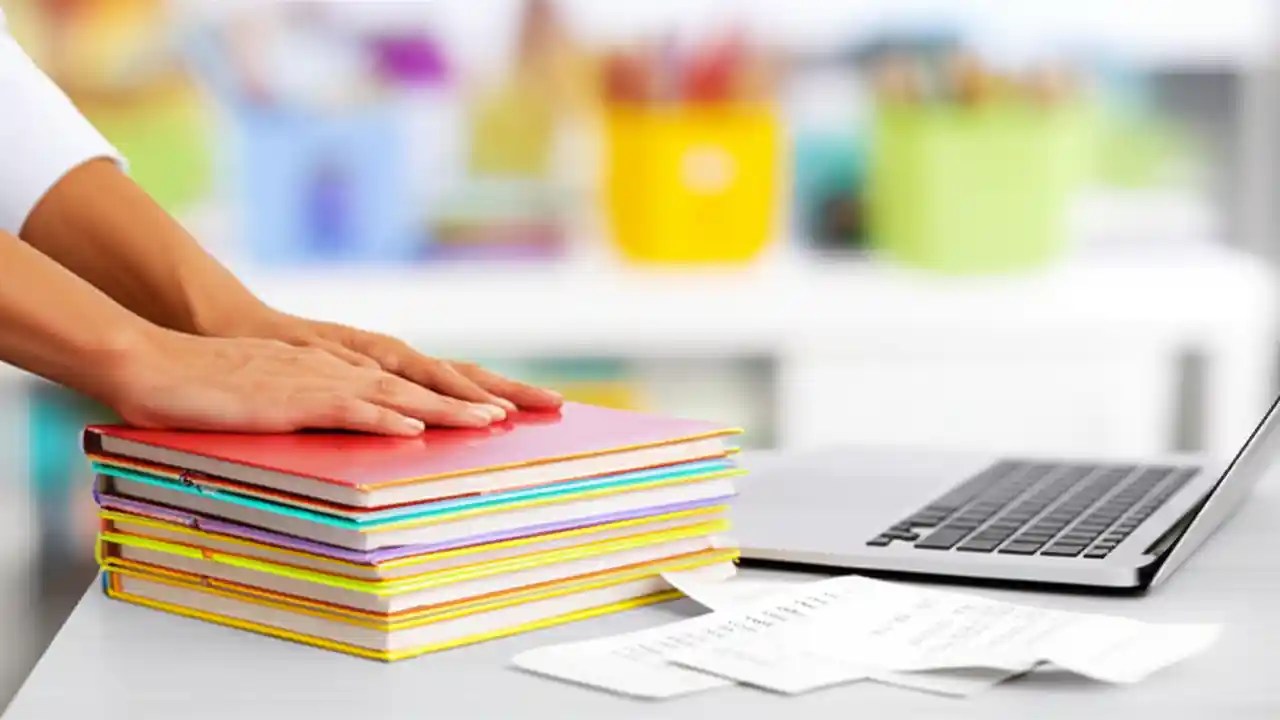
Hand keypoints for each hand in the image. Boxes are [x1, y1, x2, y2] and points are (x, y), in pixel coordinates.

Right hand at [105, 329, 520, 435]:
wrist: (159, 362)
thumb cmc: (217, 386)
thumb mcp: (286, 397)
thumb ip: (326, 410)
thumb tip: (362, 432)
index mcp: (348, 365)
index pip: (426, 375)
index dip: (477, 387)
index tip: (523, 404)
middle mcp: (344, 365)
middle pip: (430, 377)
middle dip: (488, 392)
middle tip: (544, 405)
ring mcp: (320, 379)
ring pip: (398, 392)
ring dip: (446, 406)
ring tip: (492, 422)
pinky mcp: (291, 398)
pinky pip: (345, 407)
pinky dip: (381, 417)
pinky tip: (412, 429)